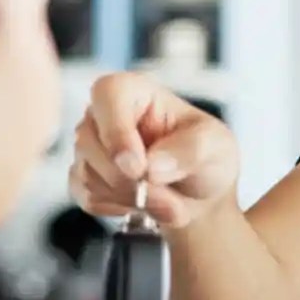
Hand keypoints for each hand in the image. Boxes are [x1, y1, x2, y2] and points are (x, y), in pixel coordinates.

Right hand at [70, 72, 238, 228]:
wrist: (198, 193)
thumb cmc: (205, 156)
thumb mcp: (216, 146)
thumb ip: (191, 149)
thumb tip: (153, 166)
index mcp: (134, 91)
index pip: (108, 94)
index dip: (117, 132)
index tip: (138, 168)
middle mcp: (104, 114)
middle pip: (92, 143)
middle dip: (131, 182)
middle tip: (170, 201)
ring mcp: (90, 146)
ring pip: (88, 175)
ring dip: (131, 199)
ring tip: (167, 203)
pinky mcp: (83, 177)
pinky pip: (87, 197)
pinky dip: (119, 209)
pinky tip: (143, 205)